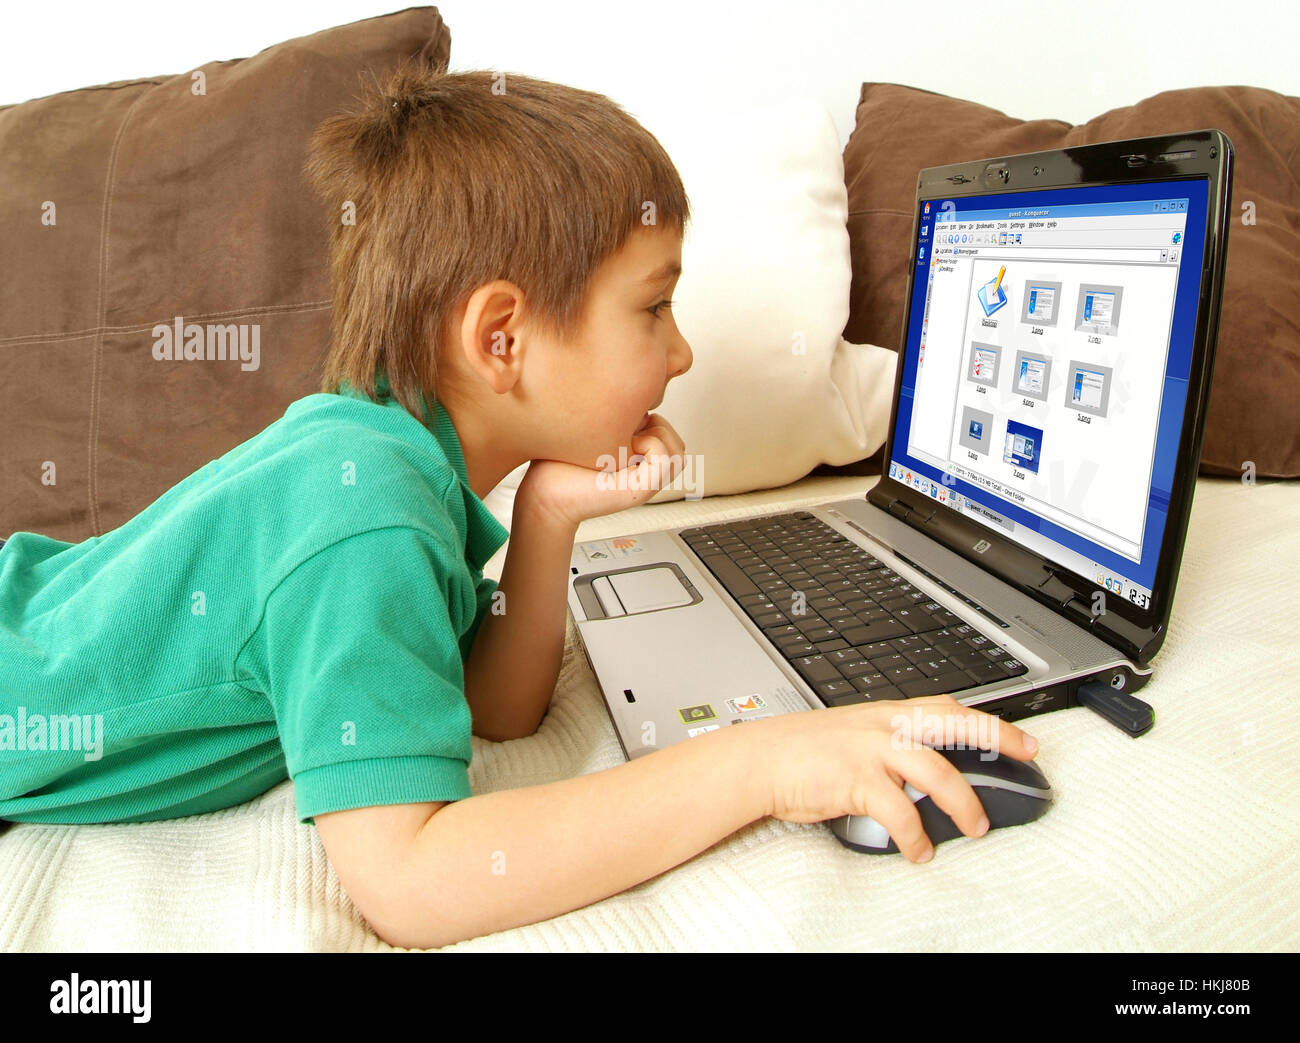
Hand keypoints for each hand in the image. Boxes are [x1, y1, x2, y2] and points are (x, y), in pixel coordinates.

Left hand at [517, 413, 686, 527]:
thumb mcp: (593, 430)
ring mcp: (647, 483)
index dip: (649, 417)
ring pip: (678, 448)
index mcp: (637, 461)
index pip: (666, 432)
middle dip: (656, 424)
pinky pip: (667, 457)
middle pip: (677, 440)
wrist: (544, 493)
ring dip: (656, 434)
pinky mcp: (643, 490)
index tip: (616, 421)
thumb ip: (618, 417)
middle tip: (623, 430)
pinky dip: (650, 444)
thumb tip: (635, 393)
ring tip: (626, 439)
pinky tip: (625, 448)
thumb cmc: (557, 463)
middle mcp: (645, 474)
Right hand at [750, 694, 1039, 861]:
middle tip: (1027, 756)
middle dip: (997, 736)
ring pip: (936, 768)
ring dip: (963, 801)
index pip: (947, 707)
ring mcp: (870, 749)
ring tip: (975, 826)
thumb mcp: (851, 736)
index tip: (1019, 736)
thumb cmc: (800, 752)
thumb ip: (886, 746)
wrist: (758, 759)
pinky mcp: (855, 779)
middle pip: (953, 723)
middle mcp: (884, 725)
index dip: (987, 720)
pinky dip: (916, 835)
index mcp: (885, 714)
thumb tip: (920, 772)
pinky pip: (900, 810)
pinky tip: (920, 850)